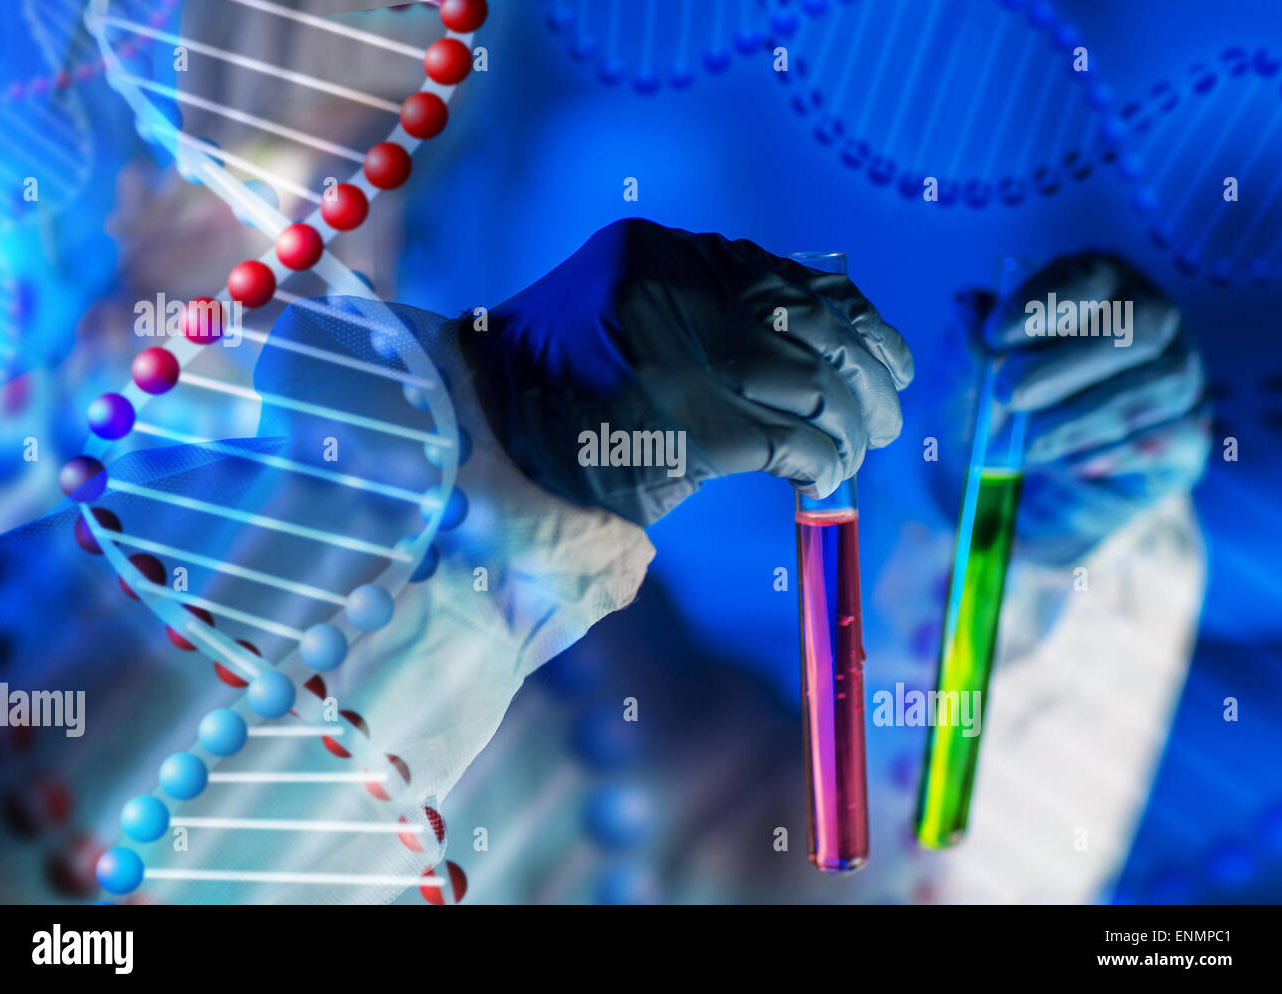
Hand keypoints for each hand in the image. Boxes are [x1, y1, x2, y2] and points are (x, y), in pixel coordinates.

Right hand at [457, 218, 913, 525]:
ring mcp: (685, 359)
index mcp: (664, 252)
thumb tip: (819, 343)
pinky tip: (822, 479)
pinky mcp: (692, 429)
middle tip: (888, 417)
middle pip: (817, 328)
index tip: (887, 356)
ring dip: (853, 426)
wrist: (477, 441)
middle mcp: (677, 290)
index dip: (860, 321)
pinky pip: (792, 443)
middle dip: (870, 377)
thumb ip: (707, 309)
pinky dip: (822, 463)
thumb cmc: (557, 389)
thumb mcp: (629, 313)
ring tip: (859, 450)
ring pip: (815, 387)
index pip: (794, 278)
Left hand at [981, 253, 1211, 561]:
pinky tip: (1071, 463)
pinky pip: (1175, 434)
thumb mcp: (961, 384)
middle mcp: (1151, 318)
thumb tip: (968, 309)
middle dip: (1064, 365)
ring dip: (1083, 417)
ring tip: (1028, 444)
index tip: (994, 337)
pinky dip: (1115, 451)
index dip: (1043, 303)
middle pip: (1139, 324)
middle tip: (1008, 395)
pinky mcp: (1191, 433)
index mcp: (1096, 286)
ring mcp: (1181, 374)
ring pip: (1161, 381)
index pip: (1090, 276)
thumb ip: (963, 348)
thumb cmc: (988, 413)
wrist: (1009, 484)